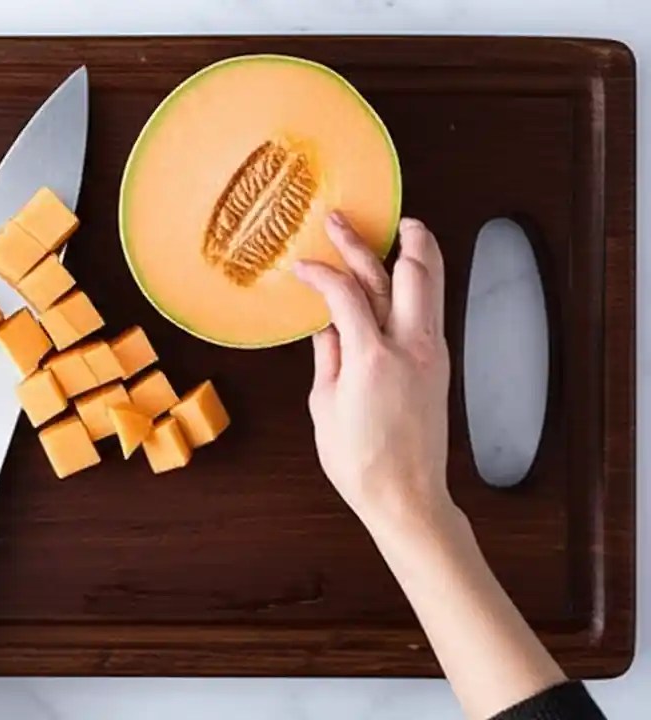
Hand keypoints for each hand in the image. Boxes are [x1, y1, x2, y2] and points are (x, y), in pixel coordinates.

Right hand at [294, 214, 454, 534]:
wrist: (405, 495)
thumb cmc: (359, 461)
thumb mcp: (325, 405)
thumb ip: (327, 357)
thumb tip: (324, 324)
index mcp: (372, 358)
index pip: (347, 294)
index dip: (321, 273)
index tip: (302, 265)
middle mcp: (409, 348)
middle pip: (400, 272)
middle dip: (370, 242)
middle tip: (344, 221)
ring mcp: (431, 353)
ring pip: (431, 283)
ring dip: (416, 250)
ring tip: (403, 226)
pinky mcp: (439, 363)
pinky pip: (431, 308)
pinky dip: (420, 281)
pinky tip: (406, 274)